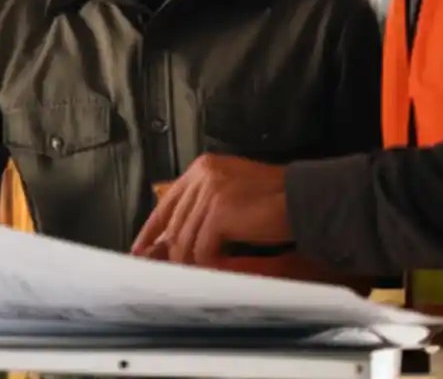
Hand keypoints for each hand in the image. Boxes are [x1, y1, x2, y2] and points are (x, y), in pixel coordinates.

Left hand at [131, 153, 292, 265]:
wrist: (303, 199)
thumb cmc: (274, 201)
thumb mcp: (232, 196)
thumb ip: (204, 208)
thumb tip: (176, 239)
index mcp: (203, 168)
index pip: (166, 203)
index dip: (150, 230)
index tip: (139, 251)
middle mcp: (202, 175)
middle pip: (174, 225)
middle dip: (174, 253)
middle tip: (178, 273)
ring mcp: (209, 192)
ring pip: (185, 241)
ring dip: (197, 262)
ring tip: (211, 271)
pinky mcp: (218, 212)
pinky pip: (202, 250)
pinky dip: (213, 263)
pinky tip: (225, 265)